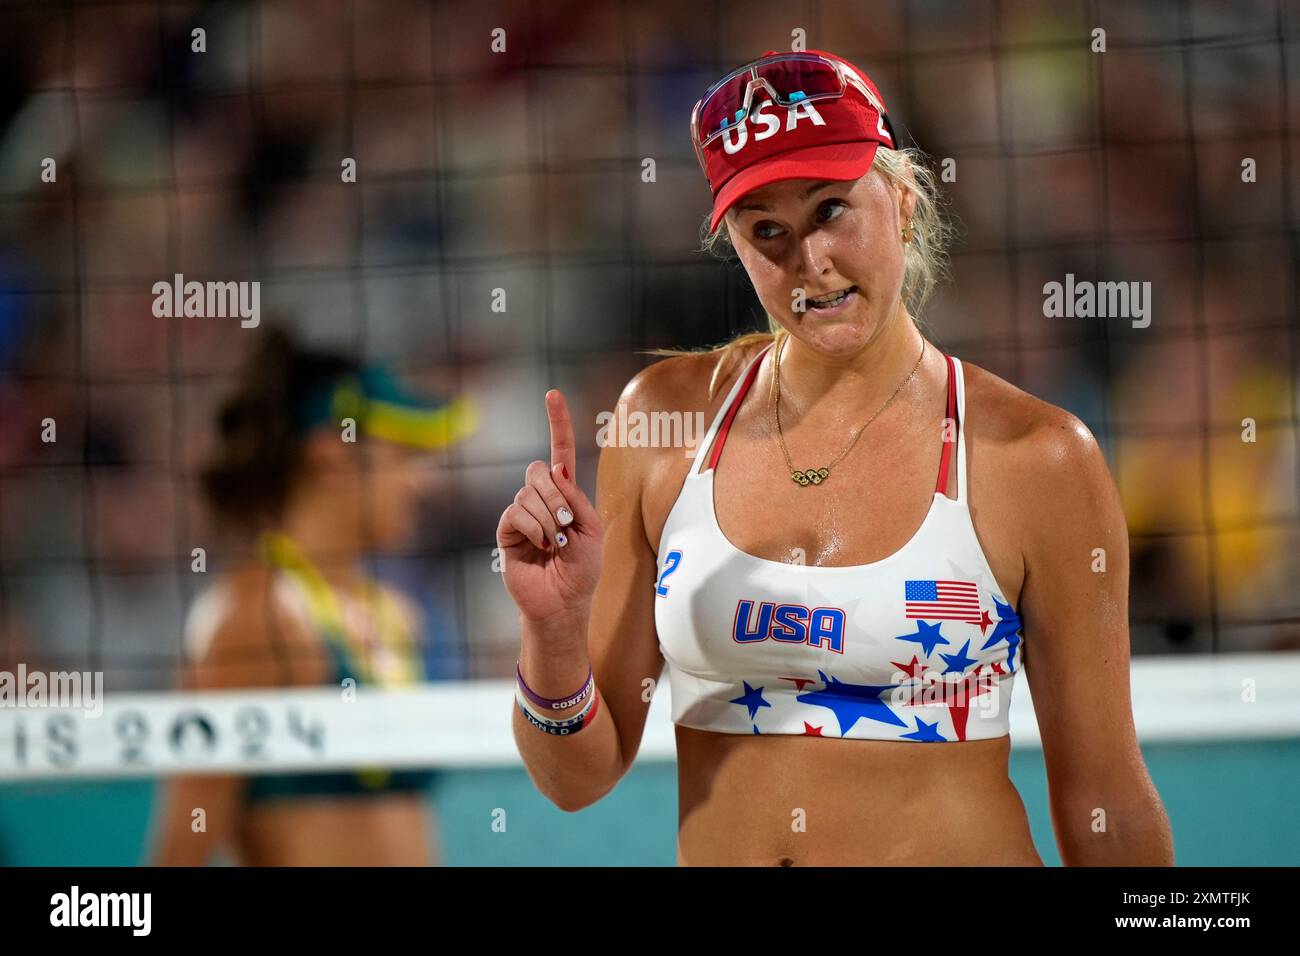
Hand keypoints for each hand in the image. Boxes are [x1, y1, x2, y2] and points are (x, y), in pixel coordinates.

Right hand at [496, 389, 603, 623]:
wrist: (564, 601)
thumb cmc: (582, 568)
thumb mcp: (591, 528)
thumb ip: (575, 498)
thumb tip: (555, 469)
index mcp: (565, 493)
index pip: (559, 450)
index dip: (557, 422)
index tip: (552, 395)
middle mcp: (541, 497)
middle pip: (540, 469)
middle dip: (557, 496)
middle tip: (567, 525)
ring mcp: (522, 512)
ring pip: (530, 492)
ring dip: (549, 519)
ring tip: (554, 544)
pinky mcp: (507, 529)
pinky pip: (517, 512)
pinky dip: (535, 528)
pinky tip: (541, 546)